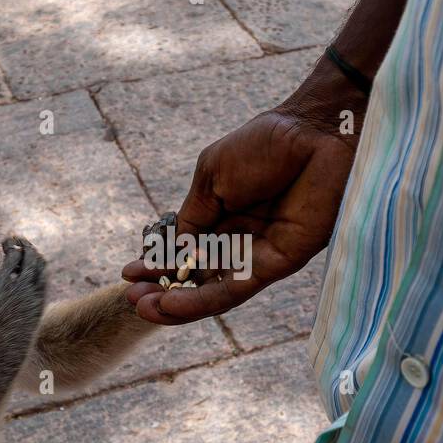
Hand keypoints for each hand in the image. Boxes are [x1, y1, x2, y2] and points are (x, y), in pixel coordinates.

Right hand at [121, 106, 356, 324]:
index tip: (129, 273)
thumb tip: (173, 257)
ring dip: (176, 303)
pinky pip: (234, 289)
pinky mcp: (279, 263)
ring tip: (144, 308)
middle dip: (162, 289)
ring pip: (212, 290)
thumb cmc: (265, 145)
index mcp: (222, 214)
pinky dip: (202, 299)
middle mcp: (240, 239)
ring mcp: (259, 253)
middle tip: (132, 298)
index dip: (158, 264)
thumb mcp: (212, 177)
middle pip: (196, 276)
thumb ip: (192, 219)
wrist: (313, 134)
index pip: (186, 251)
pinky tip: (173, 303)